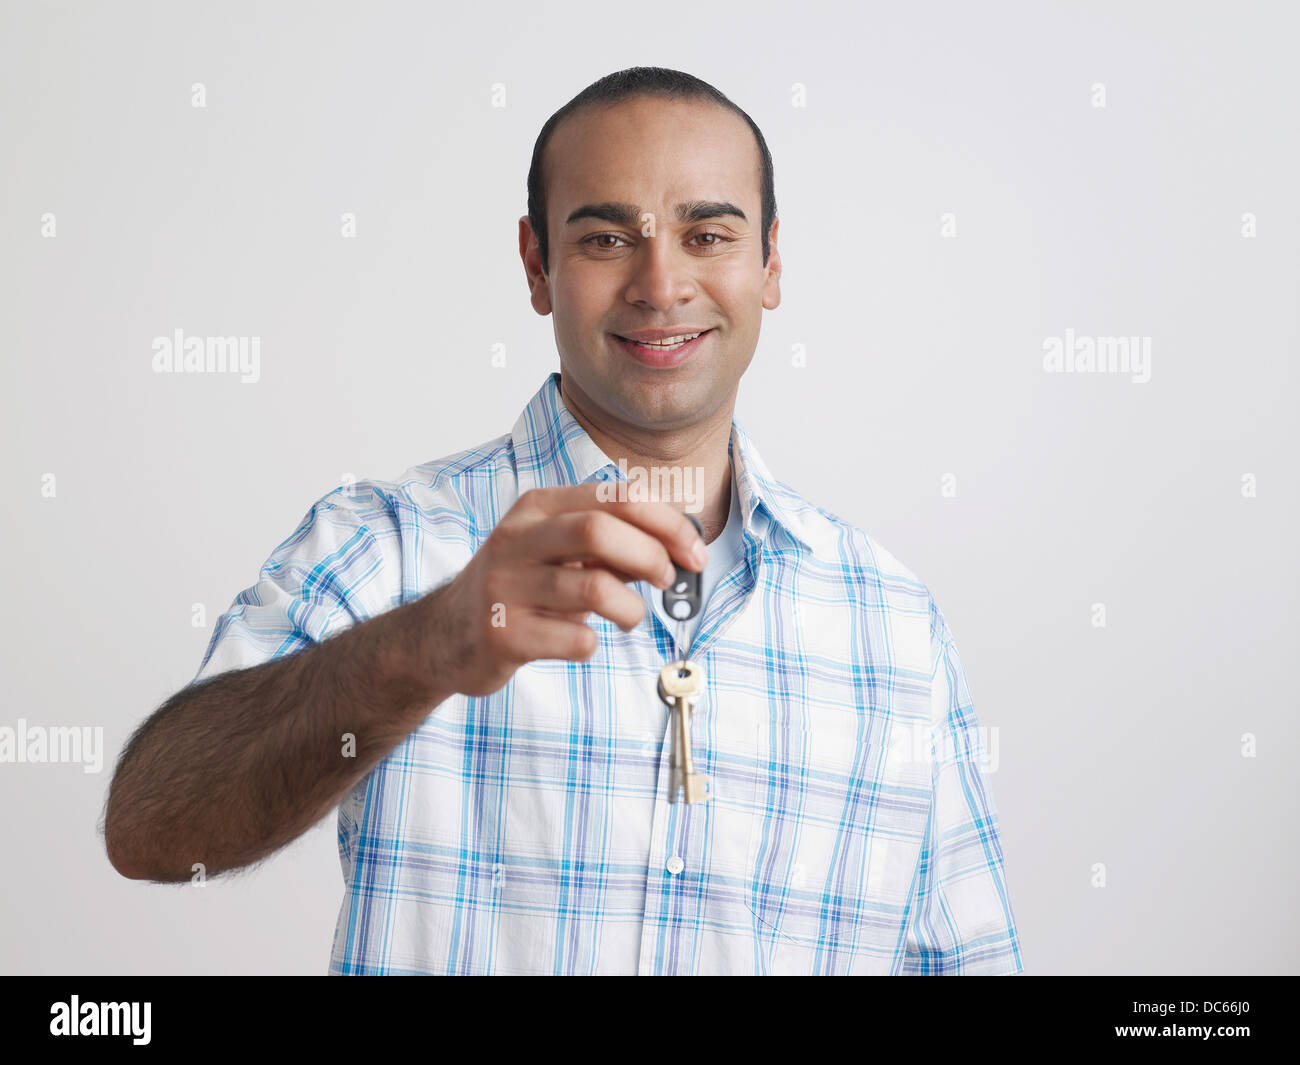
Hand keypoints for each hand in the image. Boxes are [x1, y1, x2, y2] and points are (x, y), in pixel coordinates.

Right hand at [419, 484, 707, 696]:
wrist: (444, 635)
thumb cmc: (519, 587)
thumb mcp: (557, 549)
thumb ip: (610, 542)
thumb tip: (680, 545)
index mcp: (537, 508)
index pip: (615, 496)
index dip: (666, 522)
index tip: (693, 551)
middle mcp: (516, 539)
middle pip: (599, 530)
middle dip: (651, 556)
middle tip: (666, 581)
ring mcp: (505, 587)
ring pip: (594, 588)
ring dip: (630, 609)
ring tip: (626, 618)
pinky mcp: (502, 634)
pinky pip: (576, 639)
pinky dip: (593, 643)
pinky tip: (581, 640)